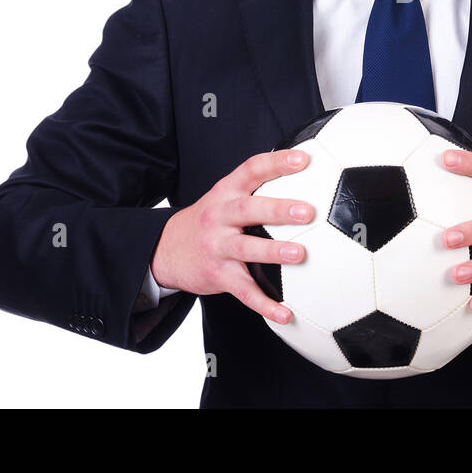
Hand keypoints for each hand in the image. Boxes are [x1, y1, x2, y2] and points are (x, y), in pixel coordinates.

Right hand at [151, 148, 315, 323]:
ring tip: (299, 254)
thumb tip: (302, 168)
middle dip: (278, 210)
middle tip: (306, 212)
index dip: (277, 162)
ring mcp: (218, 246)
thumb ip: (256, 185)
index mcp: (226, 192)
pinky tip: (285, 313)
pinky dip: (265, 304)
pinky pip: (243, 291)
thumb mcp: (224, 196)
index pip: (252, 170)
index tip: (303, 159)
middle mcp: (220, 216)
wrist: (165, 250)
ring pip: (246, 249)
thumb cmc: (209, 221)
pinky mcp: (218, 275)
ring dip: (273, 251)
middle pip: (249, 209)